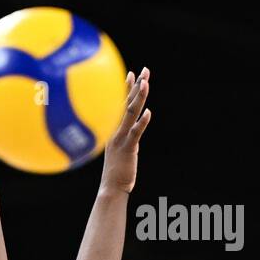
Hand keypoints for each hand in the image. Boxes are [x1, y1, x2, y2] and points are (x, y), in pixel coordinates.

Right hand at [99, 67, 151, 193]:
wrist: (110, 189)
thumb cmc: (115, 172)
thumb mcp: (117, 150)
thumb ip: (121, 138)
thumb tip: (128, 131)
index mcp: (113, 130)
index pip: (120, 105)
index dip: (126, 88)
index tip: (132, 73)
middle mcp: (115, 131)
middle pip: (126, 104)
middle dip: (136, 86)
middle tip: (144, 70)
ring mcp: (121, 139)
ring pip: (130, 114)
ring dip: (139, 98)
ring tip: (146, 83)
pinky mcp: (127, 149)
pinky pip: (135, 133)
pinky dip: (142, 122)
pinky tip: (148, 112)